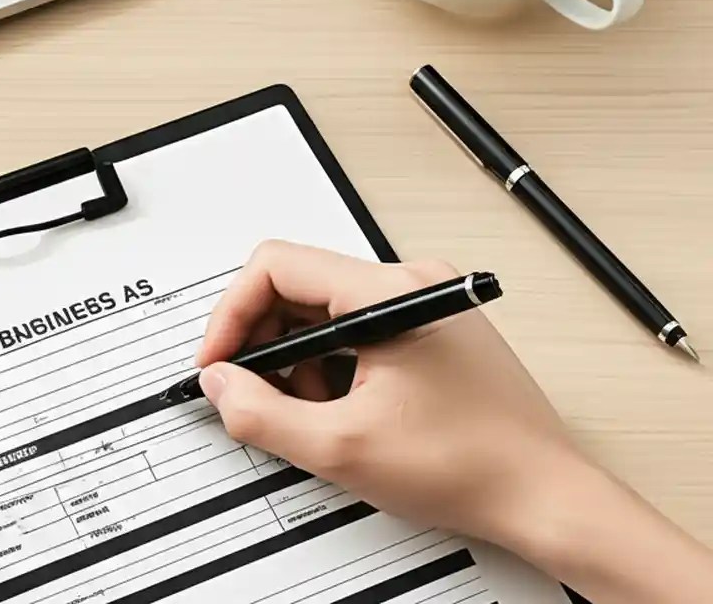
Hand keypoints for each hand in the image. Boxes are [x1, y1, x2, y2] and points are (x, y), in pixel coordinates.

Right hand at [196, 240, 579, 543]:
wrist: (543, 497)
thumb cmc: (472, 465)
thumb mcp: (340, 448)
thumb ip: (260, 413)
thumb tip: (220, 384)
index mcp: (391, 294)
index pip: (277, 266)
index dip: (232, 315)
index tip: (219, 362)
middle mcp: (410, 285)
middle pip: (298, 286)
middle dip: (264, 345)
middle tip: (251, 395)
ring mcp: (423, 307)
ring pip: (324, 313)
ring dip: (297, 363)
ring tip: (310, 415)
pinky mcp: (429, 333)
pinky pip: (355, 333)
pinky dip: (330, 370)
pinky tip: (341, 414)